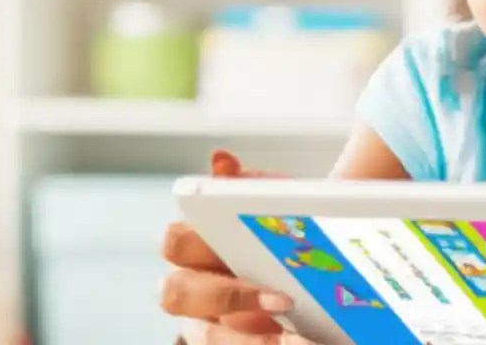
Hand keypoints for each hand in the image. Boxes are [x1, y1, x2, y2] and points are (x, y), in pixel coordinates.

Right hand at [161, 151, 318, 344]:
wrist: (311, 255)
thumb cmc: (281, 224)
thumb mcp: (271, 198)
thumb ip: (245, 183)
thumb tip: (220, 159)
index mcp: (193, 244)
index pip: (174, 241)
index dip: (200, 246)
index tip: (242, 248)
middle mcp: (188, 285)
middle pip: (176, 294)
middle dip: (228, 297)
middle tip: (282, 299)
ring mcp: (204, 320)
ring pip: (206, 335)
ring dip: (247, 338)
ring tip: (294, 336)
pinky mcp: (227, 342)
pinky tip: (299, 342)